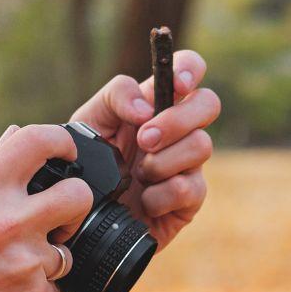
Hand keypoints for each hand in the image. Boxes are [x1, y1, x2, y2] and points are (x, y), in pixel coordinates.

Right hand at [0, 124, 91, 291]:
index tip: (67, 153)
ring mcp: (26, 261)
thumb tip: (16, 136)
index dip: (63, 142)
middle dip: (77, 205)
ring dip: (47, 260)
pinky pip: (54, 287)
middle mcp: (8, 221)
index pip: (38, 141)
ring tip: (7, 269)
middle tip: (61, 217)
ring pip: (66, 251)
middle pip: (79, 196)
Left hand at [70, 51, 219, 248]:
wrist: (82, 221)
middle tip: (144, 140)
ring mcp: (188, 165)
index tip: (176, 85)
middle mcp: (178, 132)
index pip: (187, 70)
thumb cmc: (87, 168)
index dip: (189, 69)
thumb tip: (146, 110)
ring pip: (201, 145)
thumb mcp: (88, 124)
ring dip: (163, 160)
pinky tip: (143, 202)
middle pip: (208, 104)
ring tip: (136, 176)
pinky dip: (160, 195)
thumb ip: (114, 98)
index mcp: (155, 104)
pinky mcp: (189, 200)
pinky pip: (189, 188)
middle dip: (177, 120)